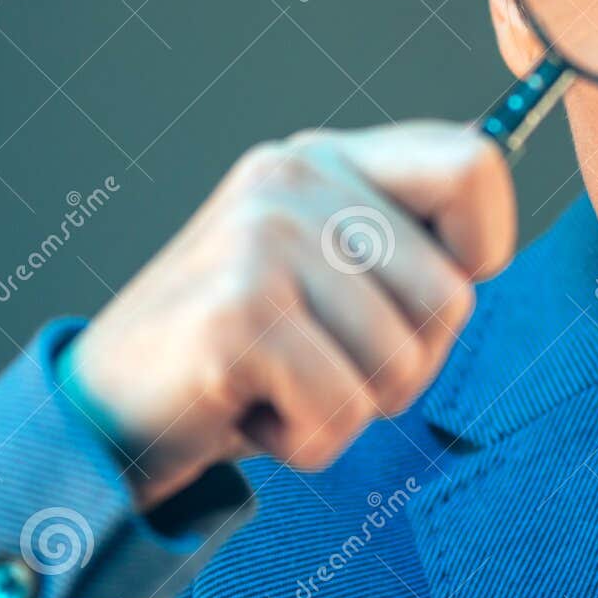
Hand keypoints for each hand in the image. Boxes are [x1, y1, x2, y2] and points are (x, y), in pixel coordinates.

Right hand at [59, 121, 515, 509]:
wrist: (110, 410)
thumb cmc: (245, 351)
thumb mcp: (328, 276)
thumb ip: (401, 246)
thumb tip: (487, 249)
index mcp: (326, 157)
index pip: (475, 165)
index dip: (482, 250)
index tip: (420, 299)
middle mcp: (293, 176)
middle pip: (451, 297)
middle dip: (403, 366)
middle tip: (323, 363)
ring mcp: (260, 238)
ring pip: (401, 363)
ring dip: (351, 409)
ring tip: (282, 383)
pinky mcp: (236, 312)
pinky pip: (341, 410)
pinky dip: (307, 440)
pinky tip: (252, 409)